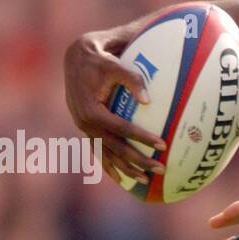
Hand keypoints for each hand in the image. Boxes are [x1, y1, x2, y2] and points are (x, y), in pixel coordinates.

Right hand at [63, 30, 166, 188]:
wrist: (75, 58)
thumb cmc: (100, 60)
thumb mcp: (115, 65)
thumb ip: (132, 79)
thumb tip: (148, 100)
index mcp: (92, 109)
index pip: (122, 128)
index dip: (142, 138)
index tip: (163, 145)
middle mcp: (85, 123)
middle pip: (115, 148)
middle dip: (138, 160)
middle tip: (160, 168)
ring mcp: (84, 128)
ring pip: (106, 155)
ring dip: (125, 169)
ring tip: (145, 180)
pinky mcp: (85, 129)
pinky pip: (98, 152)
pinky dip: (109, 166)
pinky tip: (121, 179)